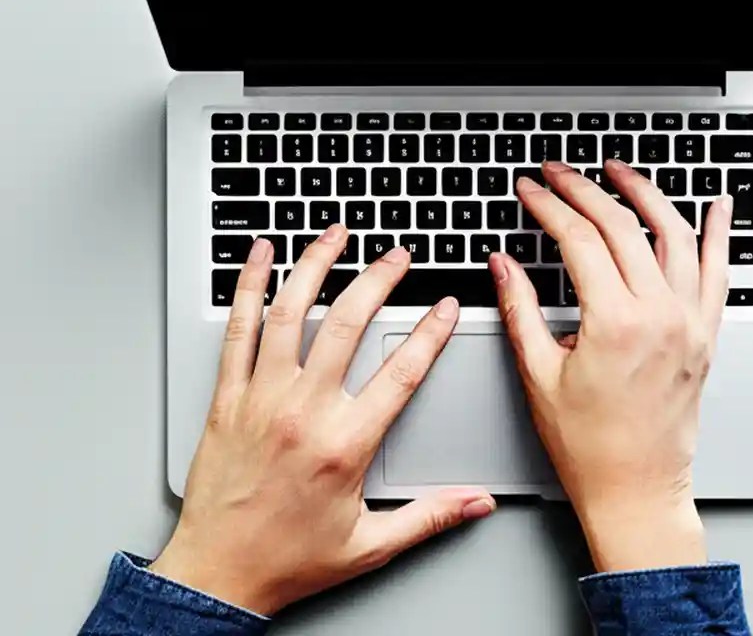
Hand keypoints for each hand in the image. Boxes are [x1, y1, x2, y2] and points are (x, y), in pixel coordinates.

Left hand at [152, 225, 495, 614]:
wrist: (216, 575)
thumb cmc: (287, 560)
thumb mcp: (371, 544)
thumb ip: (431, 516)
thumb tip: (477, 502)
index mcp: (345, 445)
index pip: (401, 372)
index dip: (430, 333)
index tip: (445, 306)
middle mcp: (304, 413)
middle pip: (349, 325)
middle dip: (379, 279)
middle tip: (397, 255)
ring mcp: (261, 400)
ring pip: (292, 314)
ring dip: (316, 266)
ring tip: (335, 235)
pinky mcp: (226, 399)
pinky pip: (238, 331)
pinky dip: (250, 288)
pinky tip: (260, 258)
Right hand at [490, 160, 731, 572]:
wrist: (638, 489)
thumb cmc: (590, 448)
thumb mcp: (539, 376)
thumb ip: (520, 309)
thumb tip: (503, 264)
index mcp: (615, 323)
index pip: (579, 239)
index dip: (548, 205)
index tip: (529, 189)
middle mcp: (659, 315)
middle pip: (623, 226)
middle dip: (586, 189)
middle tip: (559, 172)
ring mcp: (689, 323)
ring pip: (674, 235)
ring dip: (647, 194)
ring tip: (621, 171)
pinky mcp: (706, 335)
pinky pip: (719, 272)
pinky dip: (718, 234)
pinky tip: (716, 205)